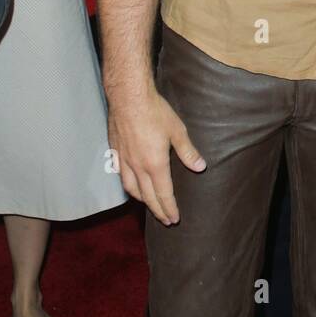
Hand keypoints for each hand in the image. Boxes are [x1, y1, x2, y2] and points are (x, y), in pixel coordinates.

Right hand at [108, 87, 205, 224]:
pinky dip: (127, 184)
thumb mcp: (177, 130)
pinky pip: (120, 175)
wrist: (128, 96)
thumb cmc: (155, 111)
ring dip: (141, 200)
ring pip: (131, 188)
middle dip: (157, 210)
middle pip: (147, 196)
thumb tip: (200, 167)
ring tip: (149, 204)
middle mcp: (137, 166)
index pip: (163, 194)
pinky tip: (130, 183)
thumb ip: (188, 151)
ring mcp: (124, 160)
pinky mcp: (115, 151)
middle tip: (165, 220)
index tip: (174, 219)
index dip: (169, 208)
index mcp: (155, 164)